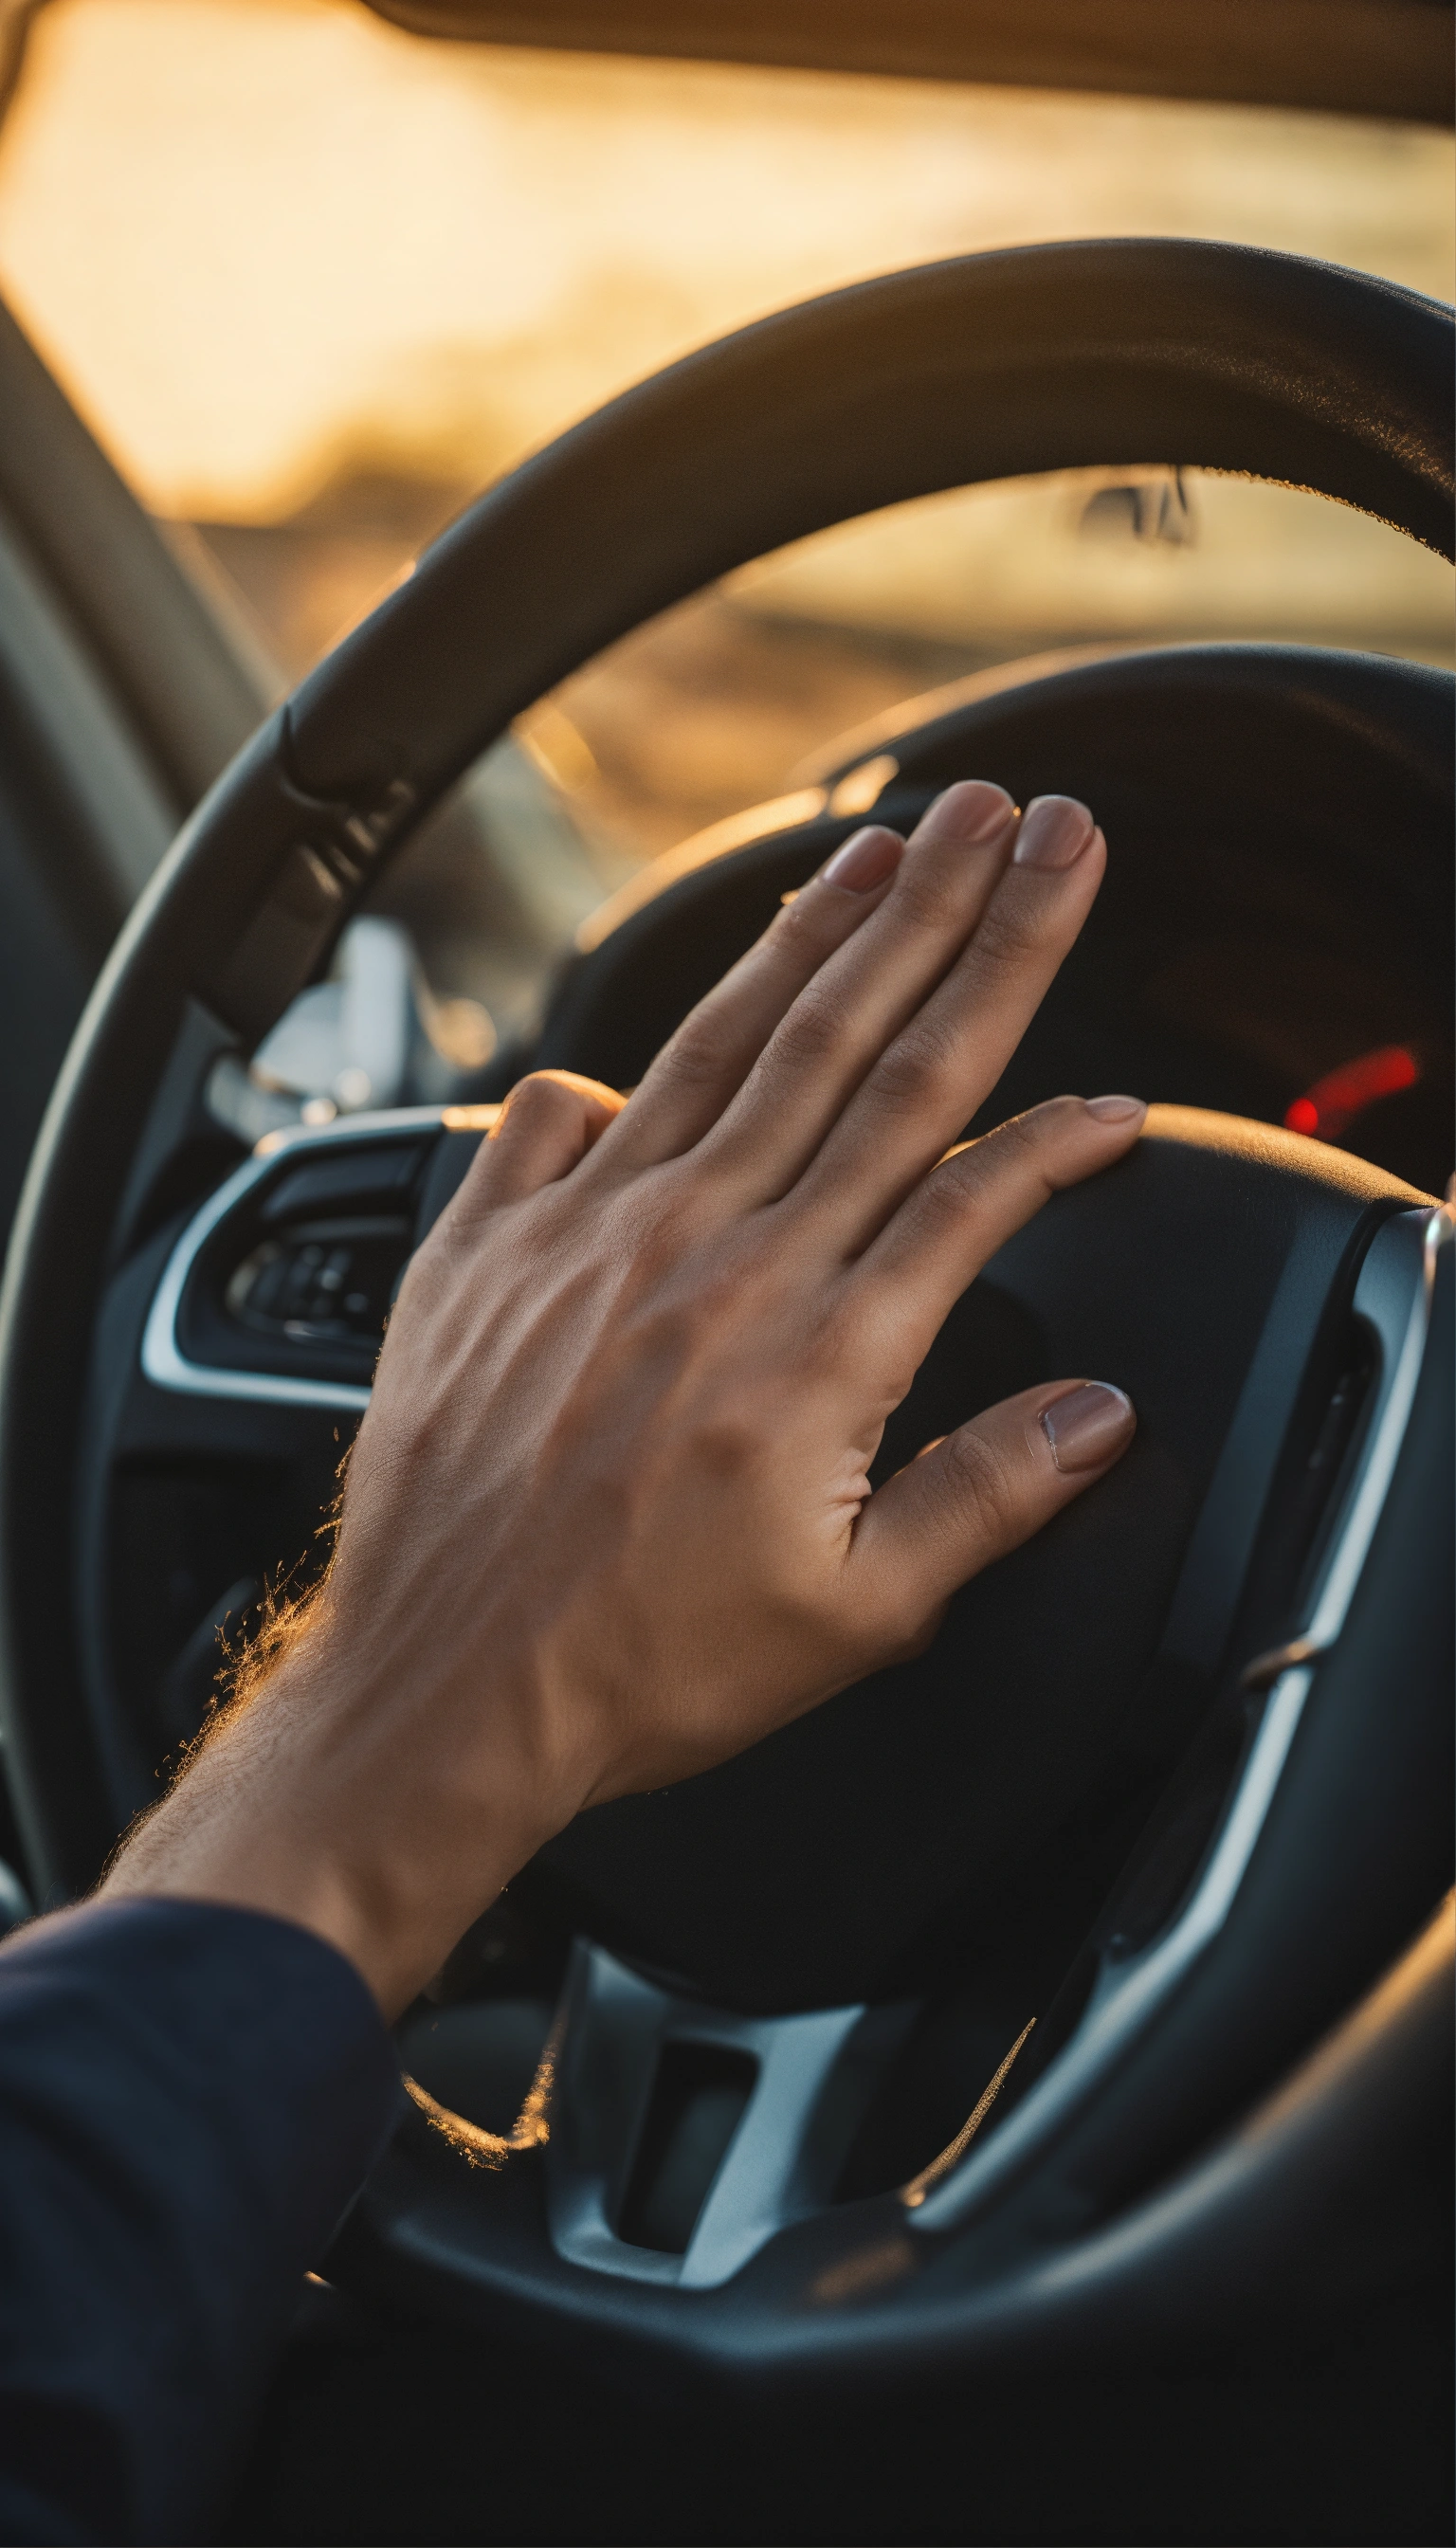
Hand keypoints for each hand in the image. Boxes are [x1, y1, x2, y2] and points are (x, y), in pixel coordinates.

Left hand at [106, 782, 1142, 2013]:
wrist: (436, 1691)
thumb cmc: (635, 1668)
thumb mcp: (851, 1620)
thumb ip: (984, 1500)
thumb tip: (1098, 1418)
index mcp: (812, 1349)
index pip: (971, 1185)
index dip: (1061, 1130)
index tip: (1120, 1096)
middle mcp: (711, 1261)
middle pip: (873, 1055)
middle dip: (974, 926)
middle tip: (1040, 825)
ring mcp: (595, 1235)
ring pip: (738, 1042)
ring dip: (832, 929)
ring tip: (904, 841)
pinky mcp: (492, 1243)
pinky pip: (566, 1110)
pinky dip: (630, 1057)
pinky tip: (676, 1016)